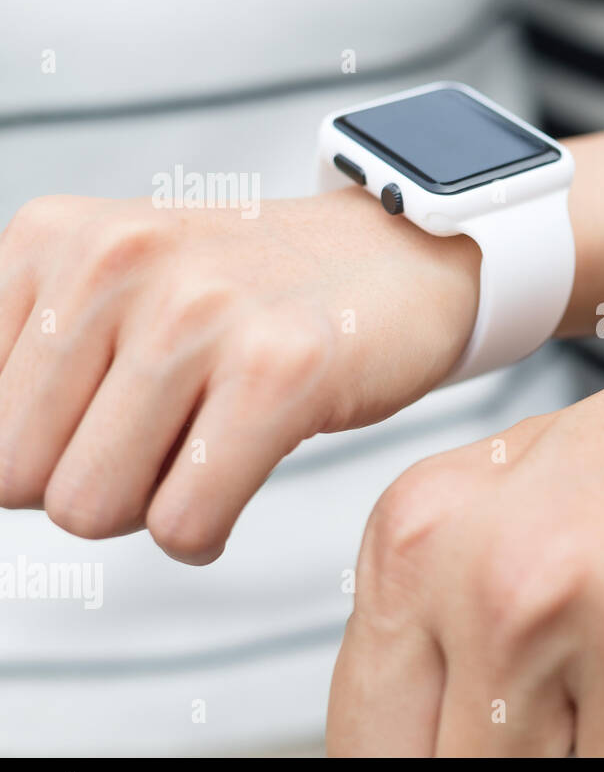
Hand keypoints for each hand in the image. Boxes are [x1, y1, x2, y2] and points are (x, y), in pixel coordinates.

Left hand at [0, 187, 478, 562]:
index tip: (103, 424)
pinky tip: (237, 481)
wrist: (398, 255)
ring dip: (148, 509)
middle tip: (160, 444)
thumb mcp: (113, 286)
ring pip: (90, 508)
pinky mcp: (279, 370)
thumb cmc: (255, 291)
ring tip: (202, 455)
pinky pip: (183, 521)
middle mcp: (113, 262)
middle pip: (14, 477)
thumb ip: (29, 366)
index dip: (36, 450)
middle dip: (86, 487)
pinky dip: (203, 533)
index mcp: (51, 238)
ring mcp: (198, 314)